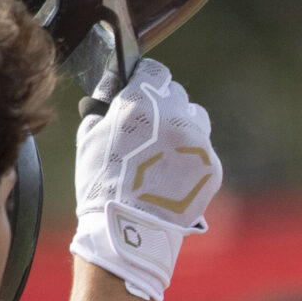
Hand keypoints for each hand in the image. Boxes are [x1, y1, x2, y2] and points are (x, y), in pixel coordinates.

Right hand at [68, 58, 220, 300]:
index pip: (156, 71)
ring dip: (183, 127)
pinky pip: (204, 150)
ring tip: (166, 151)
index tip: (143, 91)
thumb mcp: (89, 138)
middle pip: (177, 94)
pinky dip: (192, 157)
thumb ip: (104, 110)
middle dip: (165, 105)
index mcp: (141, 103)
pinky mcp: (212, 165)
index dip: (147, 81)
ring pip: (196, 119)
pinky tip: (175, 174)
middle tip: (152, 127)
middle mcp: (174, 116)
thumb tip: (112, 94)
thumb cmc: (102, 184)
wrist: (130, 229)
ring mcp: (197, 142)